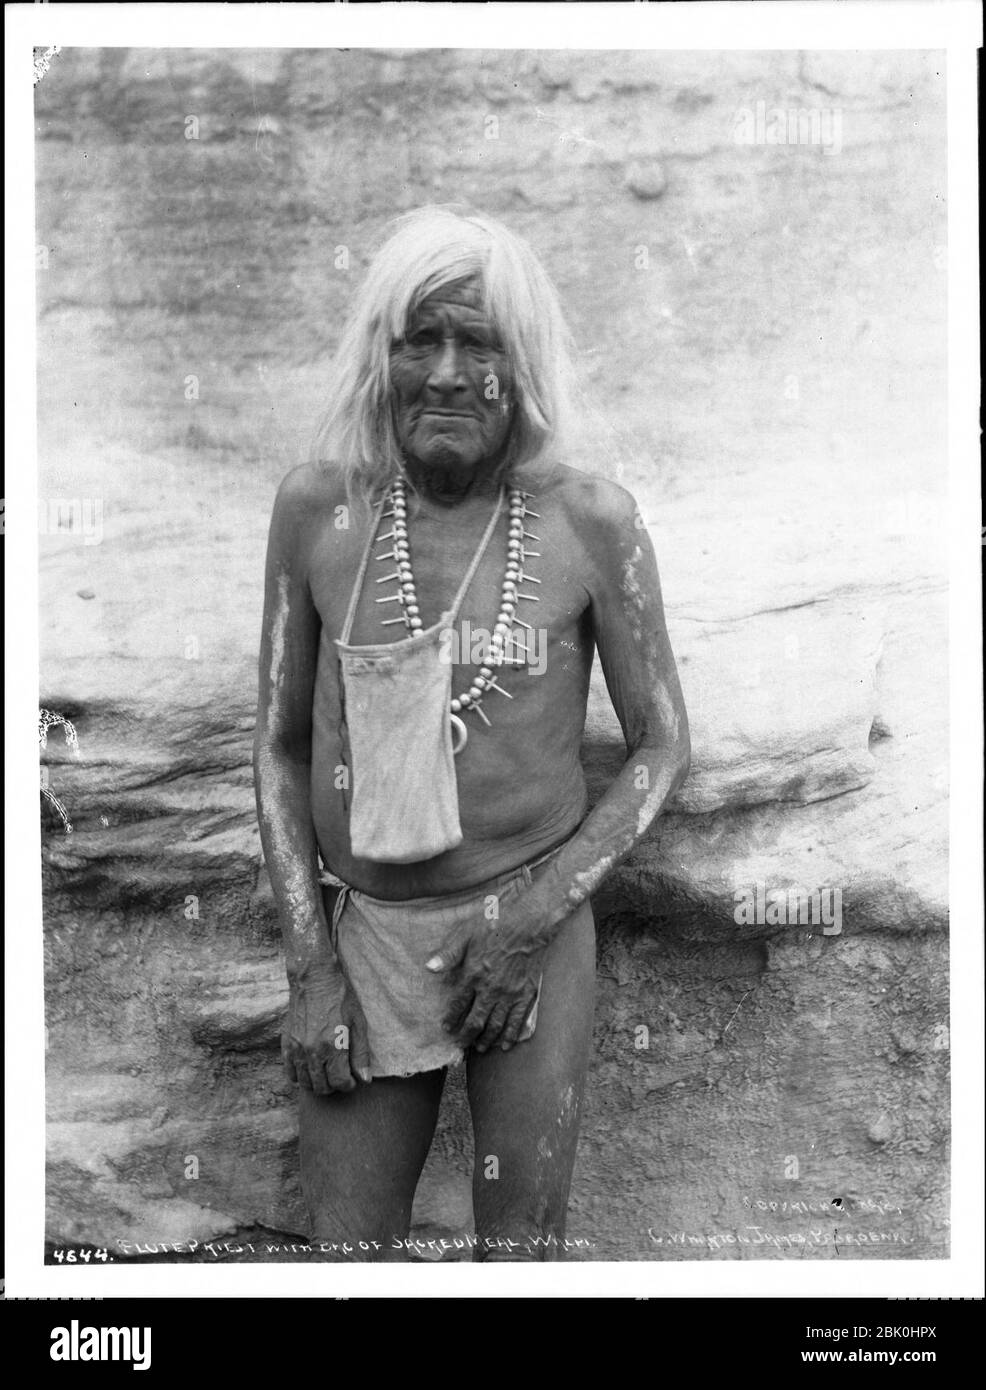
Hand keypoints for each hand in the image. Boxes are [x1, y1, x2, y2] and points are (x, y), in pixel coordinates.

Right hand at [282, 964, 371, 1093]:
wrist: (314, 979)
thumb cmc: (340, 998)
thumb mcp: (358, 1023)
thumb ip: (361, 1053)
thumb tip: (364, 1079)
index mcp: (333, 1046)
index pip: (339, 1082)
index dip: (349, 1085)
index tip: (352, 1080)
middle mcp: (312, 1051)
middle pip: (322, 1087)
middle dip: (334, 1087)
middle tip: (340, 1077)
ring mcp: (296, 1048)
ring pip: (304, 1083)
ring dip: (317, 1084)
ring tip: (326, 1074)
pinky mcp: (285, 1043)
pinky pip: (289, 1072)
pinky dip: (299, 1076)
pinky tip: (310, 1069)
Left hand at [426, 914, 543, 1053]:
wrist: (529, 921)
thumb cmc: (496, 923)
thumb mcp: (465, 933)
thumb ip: (448, 953)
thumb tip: (429, 968)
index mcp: (473, 975)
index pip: (458, 1004)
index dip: (451, 1019)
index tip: (446, 1029)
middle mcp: (490, 990)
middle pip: (476, 1021)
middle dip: (466, 1036)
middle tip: (460, 1045)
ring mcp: (510, 994)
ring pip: (496, 1025)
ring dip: (486, 1040)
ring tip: (480, 1049)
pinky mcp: (526, 994)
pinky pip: (517, 1021)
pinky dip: (511, 1035)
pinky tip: (506, 1045)